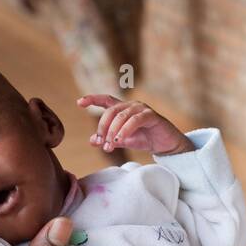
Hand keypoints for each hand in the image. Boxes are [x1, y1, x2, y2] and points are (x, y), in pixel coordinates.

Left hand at [77, 95, 194, 155]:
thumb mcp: (123, 141)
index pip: (106, 101)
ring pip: (121, 116)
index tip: (79, 102)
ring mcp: (142, 109)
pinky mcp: (151, 115)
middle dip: (102, 128)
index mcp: (123, 109)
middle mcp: (131, 106)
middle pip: (110, 111)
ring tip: (109, 146)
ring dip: (112, 132)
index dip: (92, 99)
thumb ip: (109, 139)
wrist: (166, 145)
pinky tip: (119, 140)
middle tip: (101, 143)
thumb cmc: (145, 139)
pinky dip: (124, 131)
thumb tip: (92, 140)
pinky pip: (134, 121)